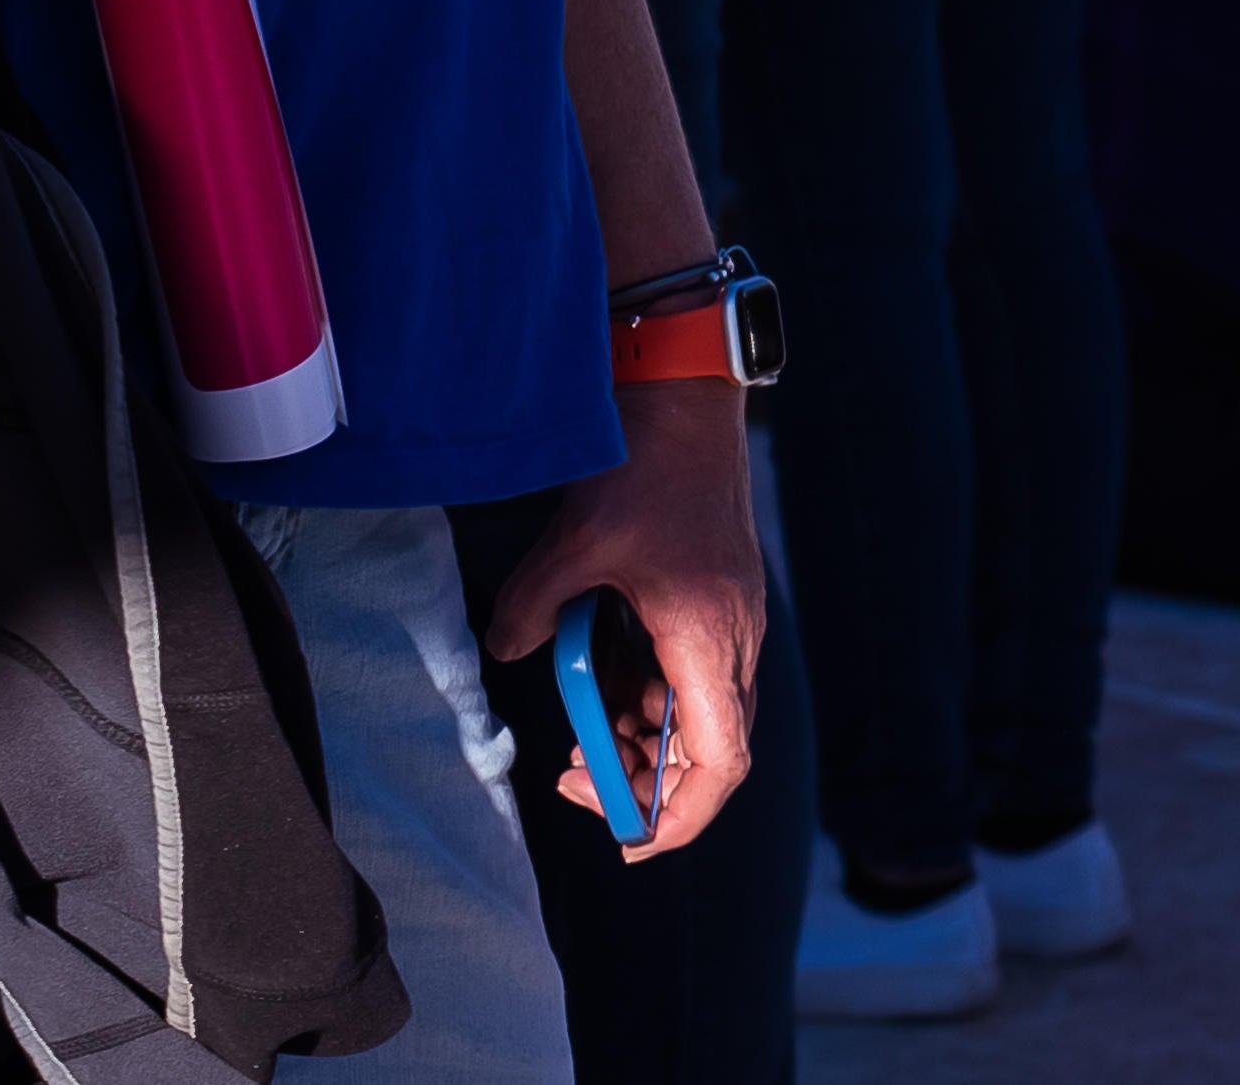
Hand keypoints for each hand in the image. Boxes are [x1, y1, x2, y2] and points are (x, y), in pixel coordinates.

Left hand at [474, 383, 761, 860]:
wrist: (689, 401)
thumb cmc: (647, 467)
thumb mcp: (574, 542)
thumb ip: (532, 608)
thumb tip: (506, 652)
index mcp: (709, 641)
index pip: (719, 763)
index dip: (678, 817)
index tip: (625, 839)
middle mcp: (733, 642)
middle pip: (711, 754)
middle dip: (646, 787)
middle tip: (576, 785)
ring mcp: (730, 624)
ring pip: (700, 720)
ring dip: (644, 746)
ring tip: (580, 748)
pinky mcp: (716, 605)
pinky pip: (690, 680)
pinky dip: (648, 704)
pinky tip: (600, 688)